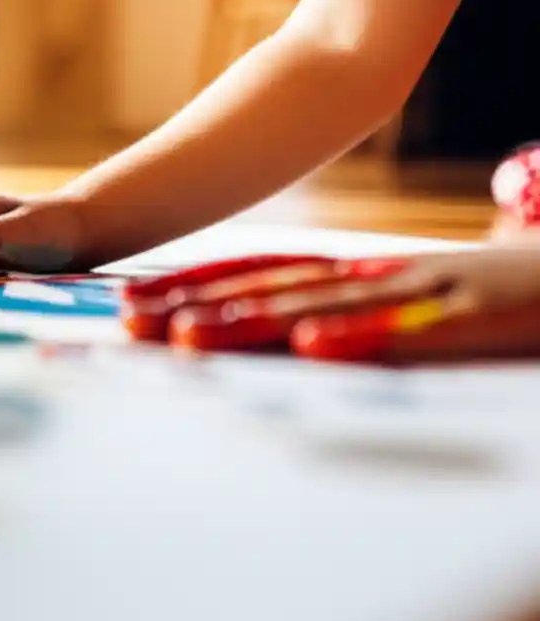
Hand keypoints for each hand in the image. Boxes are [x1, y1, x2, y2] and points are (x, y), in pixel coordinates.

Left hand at [122, 249, 539, 362]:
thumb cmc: (491, 299)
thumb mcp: (407, 302)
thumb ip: (348, 312)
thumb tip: (282, 336)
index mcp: (357, 273)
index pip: (260, 273)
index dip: (193, 285)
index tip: (131, 305)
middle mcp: (377, 274)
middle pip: (273, 287)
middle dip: (196, 303)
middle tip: (128, 321)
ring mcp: (424, 291)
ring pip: (325, 304)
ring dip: (252, 319)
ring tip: (188, 335)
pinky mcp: (475, 314)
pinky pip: (412, 329)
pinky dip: (359, 335)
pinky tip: (311, 347)